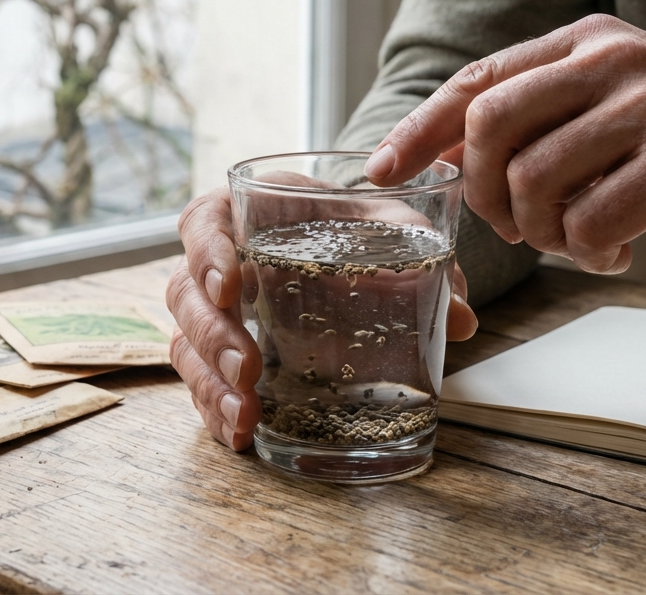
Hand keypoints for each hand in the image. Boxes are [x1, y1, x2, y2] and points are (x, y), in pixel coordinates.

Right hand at [166, 187, 477, 450]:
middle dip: (212, 336)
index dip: (207, 254)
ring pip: (185, 343)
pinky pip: (198, 381)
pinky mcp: (220, 353)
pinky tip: (238, 434)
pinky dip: (214, 410)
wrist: (347, 245)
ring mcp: (214, 311)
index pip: (201, 223)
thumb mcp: (393, 228)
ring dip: (209, 383)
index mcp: (245, 212)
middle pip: (184, 294)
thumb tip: (461, 319)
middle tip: (250, 368)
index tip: (231, 286)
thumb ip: (425, 257)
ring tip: (246, 415)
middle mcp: (217, 261)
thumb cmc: (356, 227)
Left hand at [363, 14, 645, 271]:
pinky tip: (618, 249)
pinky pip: (586, 221)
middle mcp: (611, 61)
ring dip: (541, 232)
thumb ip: (547, 114)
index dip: (419, 130)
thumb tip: (453, 153)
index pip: (475, 80)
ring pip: (531, 182)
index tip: (384, 170)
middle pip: (487, 127)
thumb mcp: (623, 98)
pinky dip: (588, 252)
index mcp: (587, 41)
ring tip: (580, 240)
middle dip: (485, 194)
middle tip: (519, 226)